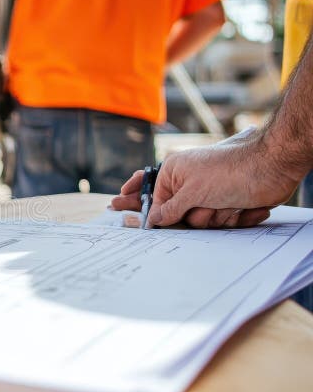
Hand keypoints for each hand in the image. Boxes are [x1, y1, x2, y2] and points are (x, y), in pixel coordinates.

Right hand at [110, 138, 300, 227]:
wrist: (274, 168)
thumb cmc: (229, 171)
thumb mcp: (193, 191)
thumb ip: (170, 208)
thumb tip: (153, 220)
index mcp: (175, 171)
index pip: (151, 193)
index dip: (139, 204)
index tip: (118, 209)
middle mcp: (191, 183)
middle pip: (176, 213)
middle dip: (194, 216)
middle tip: (200, 210)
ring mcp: (210, 195)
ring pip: (200, 223)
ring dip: (218, 217)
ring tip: (231, 204)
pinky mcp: (228, 205)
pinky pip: (221, 224)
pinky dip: (236, 218)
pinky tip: (247, 207)